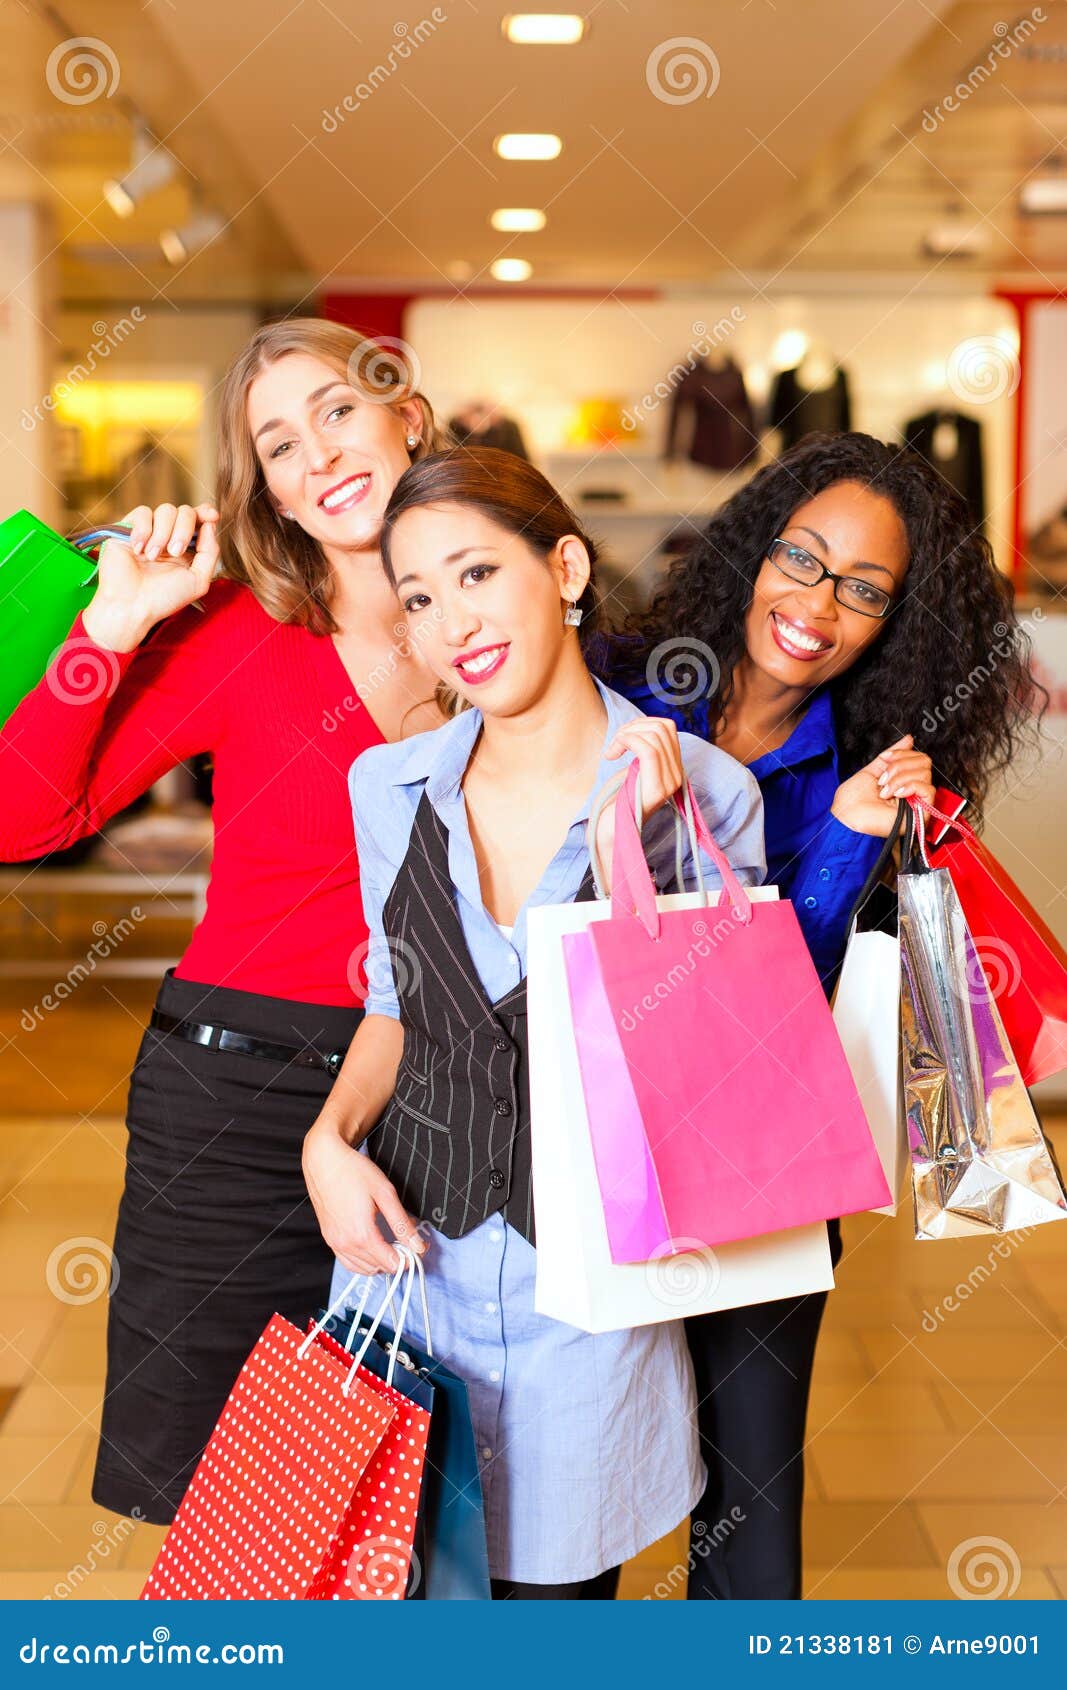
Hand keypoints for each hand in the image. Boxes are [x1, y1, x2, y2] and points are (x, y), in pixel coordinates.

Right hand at [82, 502, 219, 651]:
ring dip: (163, 534)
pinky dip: (144, 530)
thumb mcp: (198, 580)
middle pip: (185, 511)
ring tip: (152, 557)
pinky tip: (138, 550)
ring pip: (166, 510)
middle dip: (184, 530)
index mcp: (187, 548)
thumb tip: (210, 524)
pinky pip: (143, 512)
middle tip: (174, 552)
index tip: (212, 516)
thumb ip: (210, 552)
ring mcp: (150, 532)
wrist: (131, 605)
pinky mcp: (128, 528)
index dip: (206, 512)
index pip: (199, 520)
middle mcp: (169, 537)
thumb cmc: (164, 598)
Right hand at [302, 1118, 425, 1275]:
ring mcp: (335, 1243)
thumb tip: (418, 1246)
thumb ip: (402, 1223)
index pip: (392, 1264)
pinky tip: (373, 1247)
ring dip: (381, 1262)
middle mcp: (346, 1244)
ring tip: (392, 1243)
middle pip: (379, 1268)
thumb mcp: (385, 1193)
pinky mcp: (329, 1238)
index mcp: (362, 1234)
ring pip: (364, 1269)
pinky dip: (364, 1262)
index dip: (409, 1259)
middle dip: (397, 1259)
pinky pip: (348, 1262)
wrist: (324, 1161)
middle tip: (408, 1241)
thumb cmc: (354, 1172)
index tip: (418, 1248)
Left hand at [604, 716, 685, 814]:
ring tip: (612, 752)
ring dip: (625, 735)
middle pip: (662, 727)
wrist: (610, 834)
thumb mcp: (632, 771)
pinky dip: (626, 743)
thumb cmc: (615, 803)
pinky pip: (647, 750)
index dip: (641, 723)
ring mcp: (670, 782)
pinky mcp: (657, 789)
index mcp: (673, 768)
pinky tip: (612, 755)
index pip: (667, 728)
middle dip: (633, 727)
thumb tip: (635, 729)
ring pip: (654, 736)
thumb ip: (641, 753)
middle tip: (614, 744)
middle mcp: (676, 775)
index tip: (622, 737)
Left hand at [830, 734, 934, 837]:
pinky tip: (896, 794)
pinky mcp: (922, 813)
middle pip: (924, 762)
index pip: (918, 758)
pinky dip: (910, 786)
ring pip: (924, 773)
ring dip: (899, 778)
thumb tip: (908, 739)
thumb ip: (892, 755)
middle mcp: (913, 790)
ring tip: (885, 790)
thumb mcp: (873, 770)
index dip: (902, 754)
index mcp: (903, 781)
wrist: (847, 818)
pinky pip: (928, 789)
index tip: (885, 759)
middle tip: (883, 778)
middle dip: (899, 766)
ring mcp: (918, 801)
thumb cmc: (854, 801)